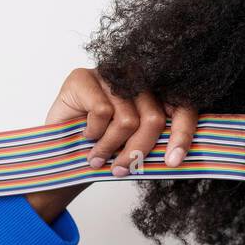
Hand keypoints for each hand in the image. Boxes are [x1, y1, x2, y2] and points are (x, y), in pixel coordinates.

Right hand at [26, 67, 198, 223]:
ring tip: (98, 158)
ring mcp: (109, 75)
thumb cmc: (102, 150)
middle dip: (138, 150)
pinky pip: (102, 112)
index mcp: (155, 94)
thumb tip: (177, 157)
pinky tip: (86, 135)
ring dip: (110, 147)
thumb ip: (156, 145)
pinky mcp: (84, 77)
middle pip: (153, 118)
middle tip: (120, 170)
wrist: (62, 153)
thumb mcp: (134, 150)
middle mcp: (135, 79)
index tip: (173, 161)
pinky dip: (94, 133)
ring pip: (128, 120)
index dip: (182, 134)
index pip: (181, 108)